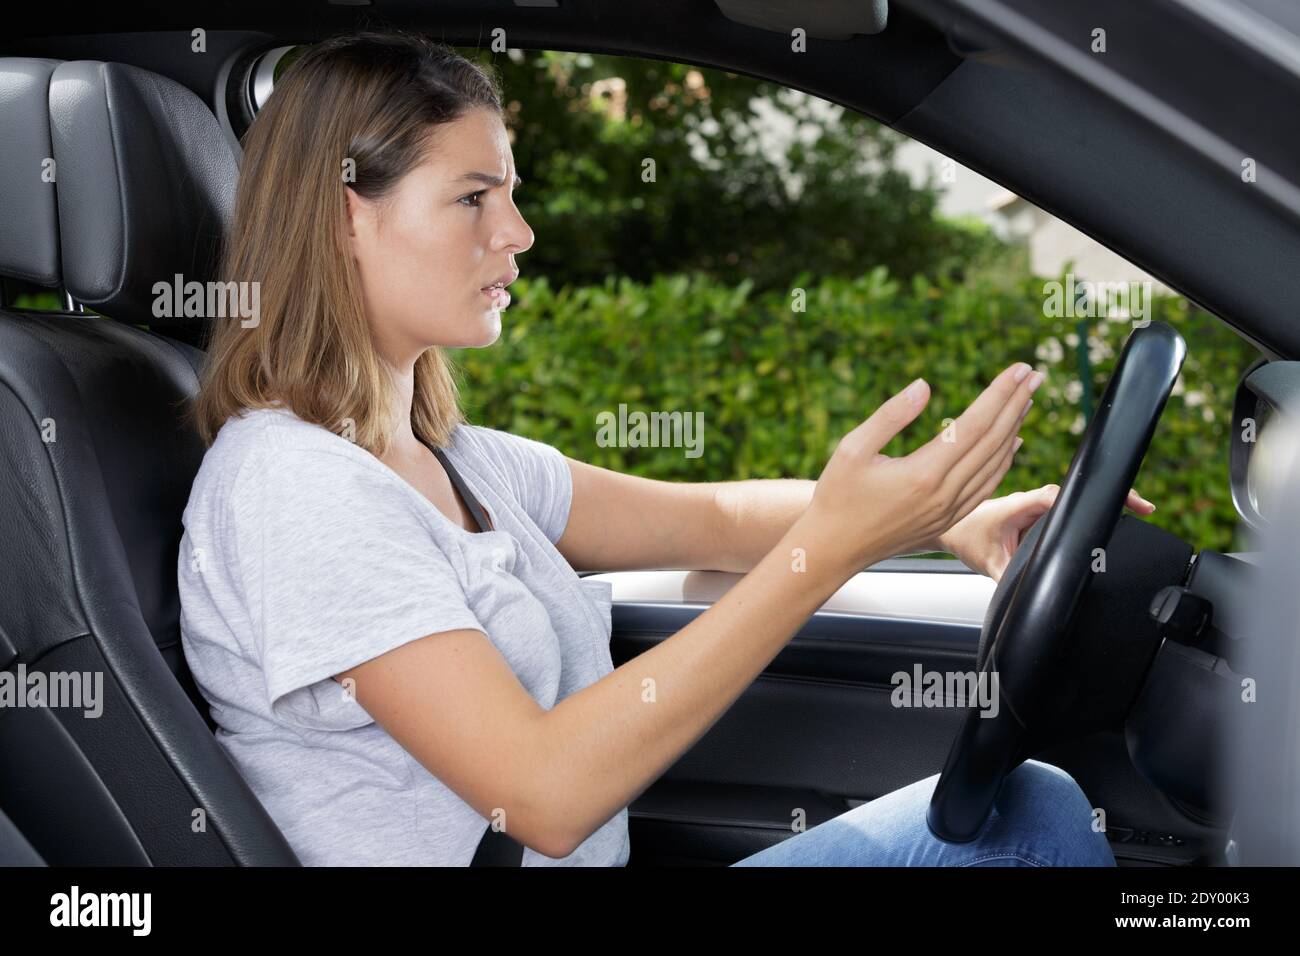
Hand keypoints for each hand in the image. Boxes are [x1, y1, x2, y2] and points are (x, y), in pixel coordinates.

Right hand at [804, 361, 1043, 573]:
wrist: (833, 549)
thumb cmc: (837, 497)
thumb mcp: (853, 448)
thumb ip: (891, 415)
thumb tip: (924, 386)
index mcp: (923, 474)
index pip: (975, 425)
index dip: (1000, 393)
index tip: (1019, 369)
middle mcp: (944, 494)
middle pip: (994, 441)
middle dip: (1017, 403)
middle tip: (1035, 374)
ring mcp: (949, 510)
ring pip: (996, 464)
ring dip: (1015, 428)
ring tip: (1027, 400)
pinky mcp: (948, 519)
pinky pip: (987, 485)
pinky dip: (1005, 460)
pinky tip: (1013, 442)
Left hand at [937, 483, 1156, 581]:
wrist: (949, 527)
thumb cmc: (964, 537)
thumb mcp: (988, 564)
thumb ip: (1009, 578)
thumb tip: (1027, 598)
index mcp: (1020, 504)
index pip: (1059, 496)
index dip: (1088, 499)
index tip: (1117, 503)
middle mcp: (1031, 501)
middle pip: (1076, 495)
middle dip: (1109, 498)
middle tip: (1144, 507)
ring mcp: (1037, 506)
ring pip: (1074, 502)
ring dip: (1100, 505)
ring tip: (1137, 510)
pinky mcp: (1039, 513)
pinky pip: (1066, 511)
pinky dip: (1086, 514)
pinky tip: (1111, 519)